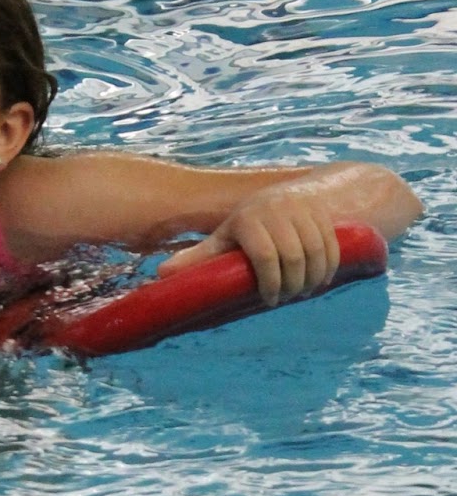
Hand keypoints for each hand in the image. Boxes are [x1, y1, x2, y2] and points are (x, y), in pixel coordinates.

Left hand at [156, 188, 341, 306]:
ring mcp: (303, 210)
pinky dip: (329, 268)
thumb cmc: (246, 225)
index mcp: (248, 219)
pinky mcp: (323, 214)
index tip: (269, 300)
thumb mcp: (222, 238)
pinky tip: (319, 279)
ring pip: (317, 254)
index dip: (270, 284)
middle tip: (287, 297)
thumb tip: (161, 274)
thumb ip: (197, 257)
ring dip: (313, 279)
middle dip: (293, 285)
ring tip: (302, 291)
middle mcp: (276, 209)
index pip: (265, 257)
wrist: (286, 195)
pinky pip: (333, 247)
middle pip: (294, 258)